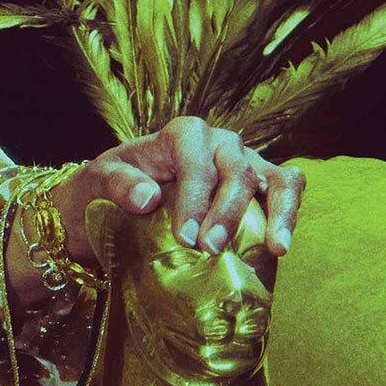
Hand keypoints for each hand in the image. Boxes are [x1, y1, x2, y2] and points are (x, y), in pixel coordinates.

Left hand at [55, 116, 304, 265]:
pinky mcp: (260, 188)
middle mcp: (219, 143)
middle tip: (211, 250)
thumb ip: (116, 183)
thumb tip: (147, 198)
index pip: (196, 161)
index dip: (194, 199)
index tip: (184, 239)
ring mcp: (244, 163)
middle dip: (227, 213)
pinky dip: (288, 214)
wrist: (116, 199)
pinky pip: (285, 191)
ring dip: (279, 212)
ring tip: (276, 249)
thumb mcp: (96, 181)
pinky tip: (280, 247)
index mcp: (181, 135)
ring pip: (275, 177)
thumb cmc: (107, 187)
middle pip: (236, 171)